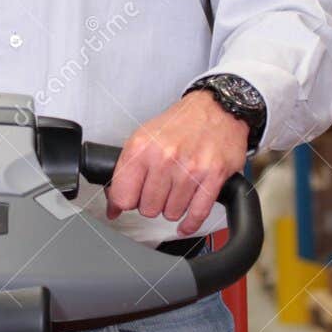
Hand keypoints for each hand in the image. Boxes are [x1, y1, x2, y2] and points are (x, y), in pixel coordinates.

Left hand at [104, 90, 249, 235]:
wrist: (218, 108)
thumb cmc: (181, 123)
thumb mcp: (144, 138)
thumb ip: (126, 170)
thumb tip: (113, 205)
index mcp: (142, 147)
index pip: (123, 196)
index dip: (123, 202)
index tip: (126, 203)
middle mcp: (165, 157)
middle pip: (147, 208)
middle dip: (151, 203)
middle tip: (158, 190)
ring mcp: (190, 169)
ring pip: (171, 213)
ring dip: (172, 207)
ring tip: (176, 190)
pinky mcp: (213, 176)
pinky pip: (197, 214)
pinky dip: (190, 223)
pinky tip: (185, 221)